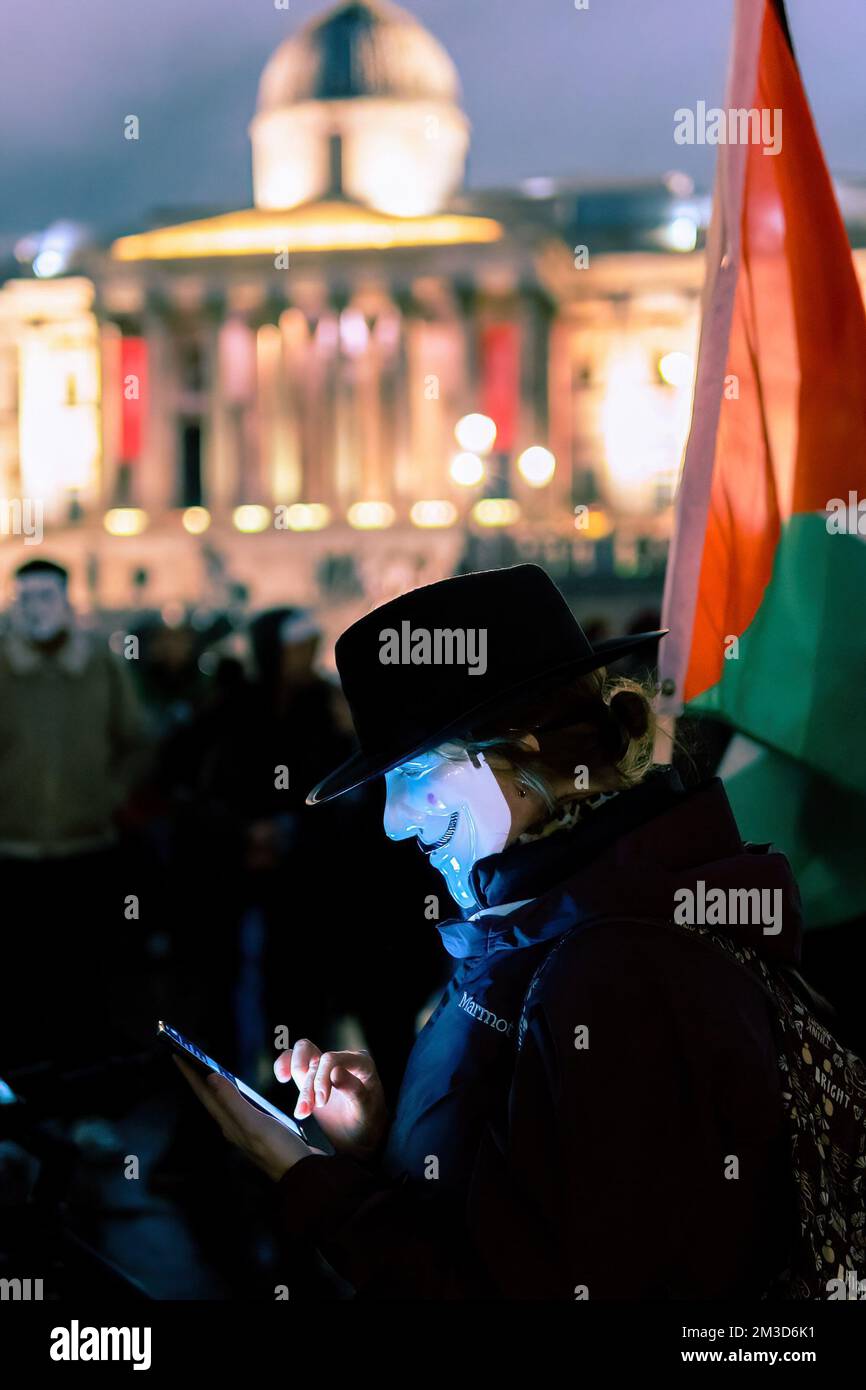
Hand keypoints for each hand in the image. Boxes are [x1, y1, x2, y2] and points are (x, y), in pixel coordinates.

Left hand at [174, 1056, 321, 1181]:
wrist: (302, 1175)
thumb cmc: (279, 1150)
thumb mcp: (255, 1124)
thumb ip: (232, 1101)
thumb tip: (211, 1077)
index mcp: (229, 1124)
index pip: (204, 1094)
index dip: (190, 1073)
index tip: (177, 1053)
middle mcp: (233, 1127)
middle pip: (209, 1097)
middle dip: (197, 1077)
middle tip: (187, 1056)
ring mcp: (246, 1130)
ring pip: (222, 1102)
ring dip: (212, 1085)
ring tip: (206, 1070)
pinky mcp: (260, 1131)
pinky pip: (238, 1106)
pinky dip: (232, 1094)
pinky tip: (238, 1092)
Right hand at [275, 1040, 387, 1161]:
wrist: (360, 1136)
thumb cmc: (367, 1121)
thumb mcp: (365, 1110)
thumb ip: (353, 1090)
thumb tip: (336, 1071)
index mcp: (361, 1063)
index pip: (332, 1059)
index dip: (321, 1078)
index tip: (321, 1102)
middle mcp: (342, 1059)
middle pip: (315, 1060)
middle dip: (308, 1087)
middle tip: (308, 1112)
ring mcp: (325, 1065)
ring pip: (301, 1055)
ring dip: (295, 1081)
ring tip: (302, 1111)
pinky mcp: (311, 1074)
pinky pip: (292, 1057)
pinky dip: (284, 1064)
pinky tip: (283, 1077)